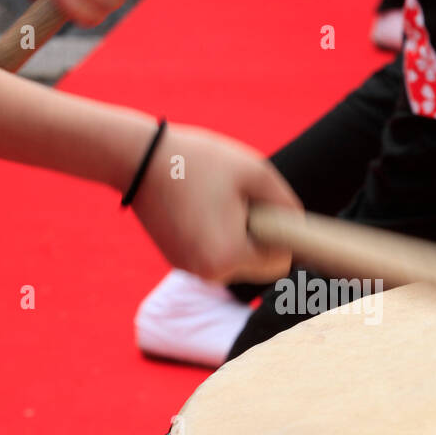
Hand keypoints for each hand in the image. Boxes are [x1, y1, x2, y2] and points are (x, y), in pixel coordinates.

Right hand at [131, 125, 299, 283]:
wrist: (137, 160)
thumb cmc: (200, 161)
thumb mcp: (256, 173)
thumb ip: (286, 205)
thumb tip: (298, 229)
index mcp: (229, 257)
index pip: (281, 261)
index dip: (280, 233)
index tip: (266, 206)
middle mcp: (210, 274)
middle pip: (260, 264)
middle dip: (258, 235)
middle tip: (237, 199)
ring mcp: (191, 271)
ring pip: (237, 258)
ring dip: (237, 234)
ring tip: (216, 200)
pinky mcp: (178, 261)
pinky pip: (215, 253)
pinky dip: (216, 234)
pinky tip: (199, 206)